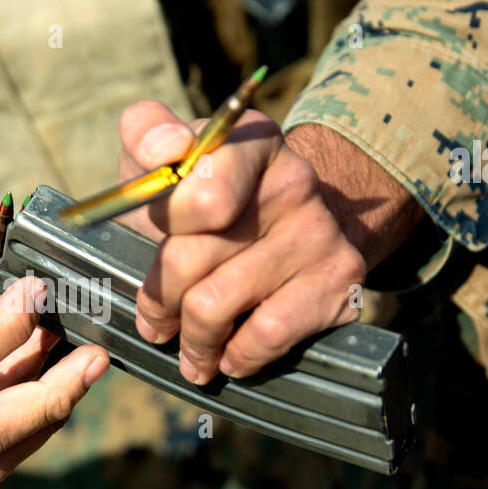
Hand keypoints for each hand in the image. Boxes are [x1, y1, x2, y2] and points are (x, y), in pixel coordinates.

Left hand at [115, 101, 422, 384]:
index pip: (198, 194)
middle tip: (154, 323)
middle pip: (192, 258)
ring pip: (218, 305)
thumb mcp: (167, 156)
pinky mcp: (341, 280)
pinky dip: (239, 356)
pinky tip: (229, 356)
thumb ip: (146, 132)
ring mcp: (319, 232)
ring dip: (194, 340)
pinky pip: (267, 334)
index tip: (153, 242)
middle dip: (160, 300)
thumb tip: (166, 148)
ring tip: (189, 351)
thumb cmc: (204, 194)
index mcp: (248, 141)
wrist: (285, 224)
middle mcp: (292, 180)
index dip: (164, 226)